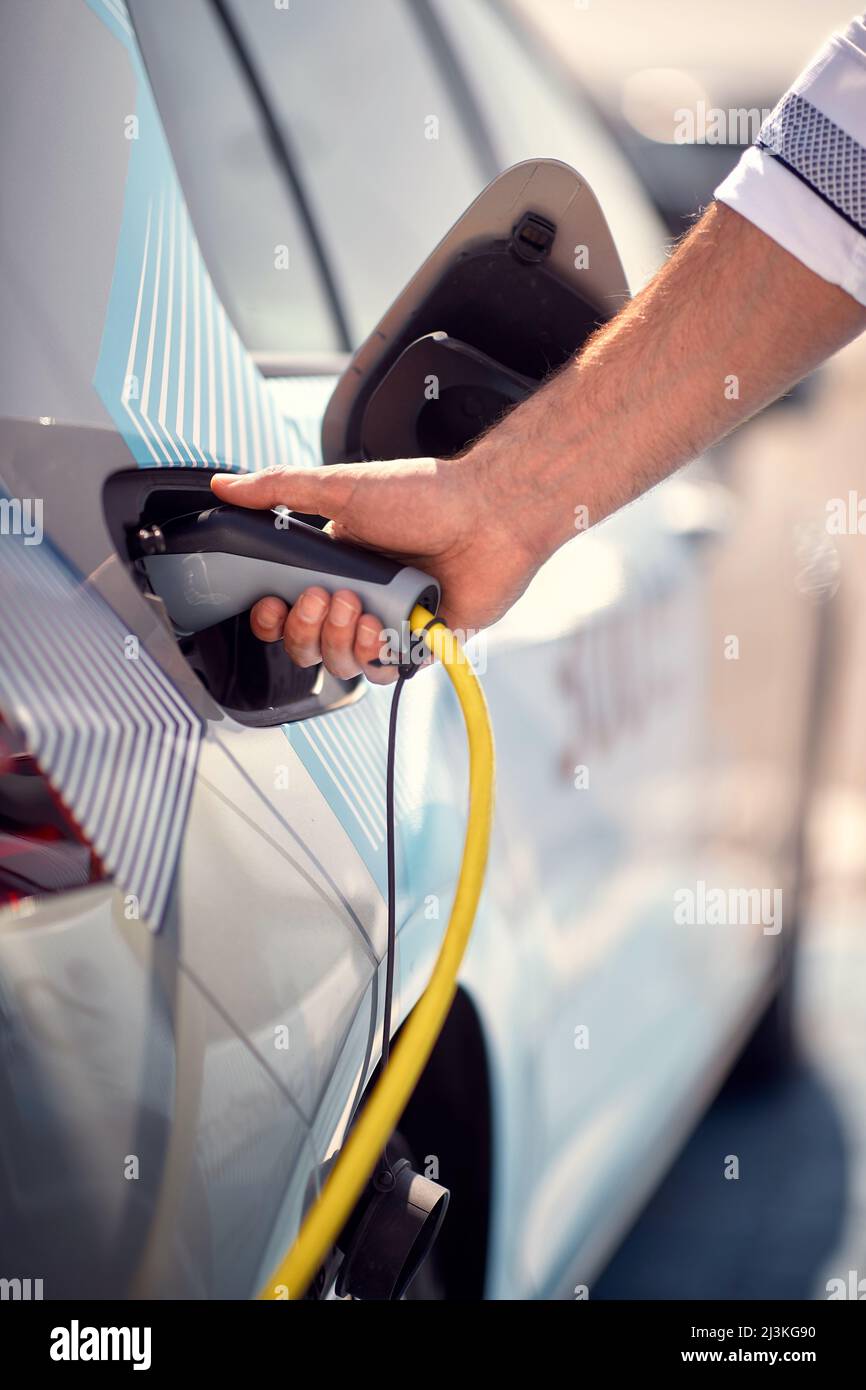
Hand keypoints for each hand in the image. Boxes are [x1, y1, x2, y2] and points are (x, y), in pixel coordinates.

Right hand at [209, 455, 539, 681]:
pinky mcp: (421, 643)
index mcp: (333, 565)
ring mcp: (389, 623)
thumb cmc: (425, 495)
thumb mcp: (340, 486)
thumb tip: (225, 486)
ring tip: (358, 607)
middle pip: (307, 645)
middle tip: (325, 597)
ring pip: (341, 663)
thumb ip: (279, 488)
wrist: (489, 514)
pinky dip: (375, 657)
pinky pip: (385, 672)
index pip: (285, 610)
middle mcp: (359, 598)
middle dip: (305, 629)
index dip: (272, 618)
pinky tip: (381, 629)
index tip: (272, 605)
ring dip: (338, 641)